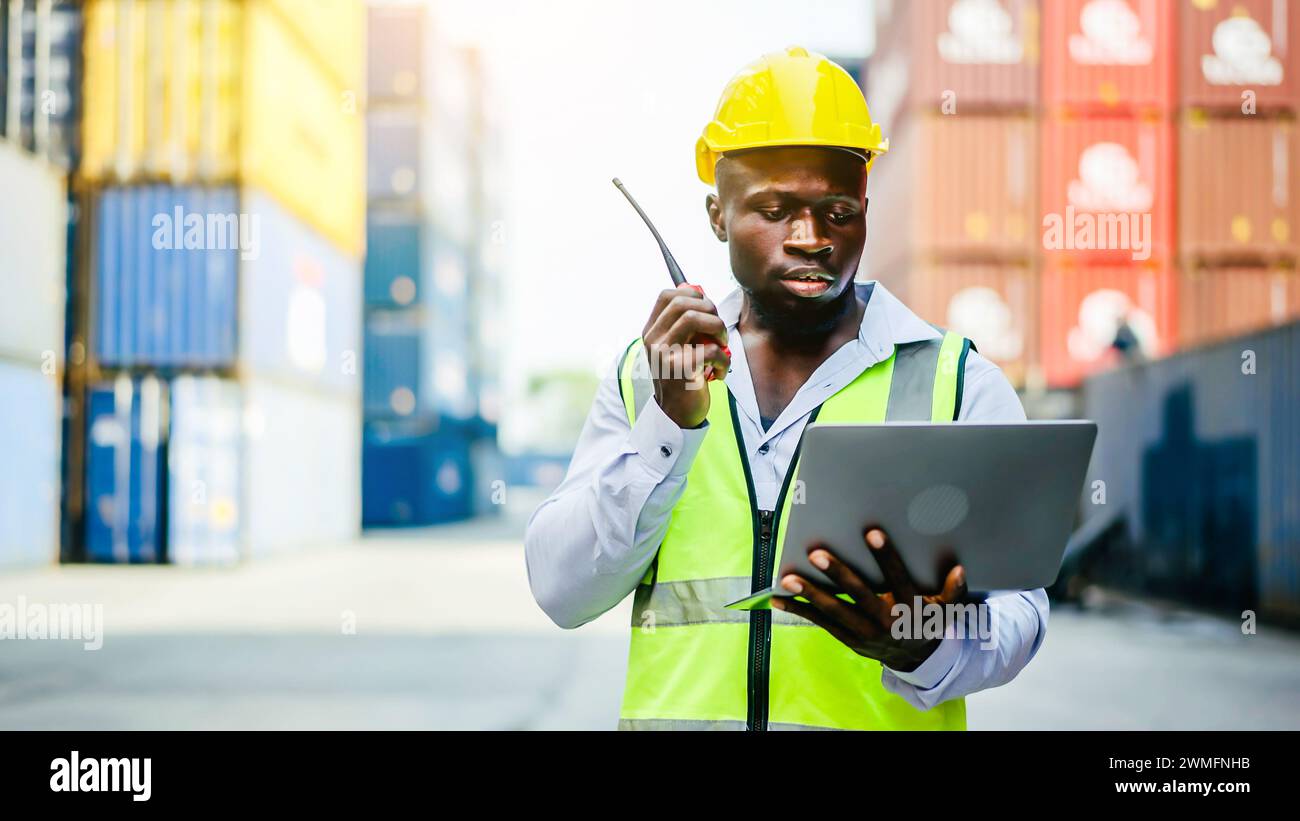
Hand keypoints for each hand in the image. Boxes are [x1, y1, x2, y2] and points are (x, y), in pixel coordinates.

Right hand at [641, 284, 731, 428]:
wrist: (677, 414)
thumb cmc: (683, 377)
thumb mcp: (677, 347)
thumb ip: (684, 323)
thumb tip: (696, 291)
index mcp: (651, 332)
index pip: (666, 295)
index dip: (692, 294)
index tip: (707, 308)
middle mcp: (653, 340)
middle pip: (683, 303)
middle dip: (710, 310)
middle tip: (718, 330)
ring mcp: (664, 354)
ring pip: (694, 318)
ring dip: (718, 329)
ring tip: (722, 346)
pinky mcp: (680, 369)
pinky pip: (710, 349)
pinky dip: (724, 359)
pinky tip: (720, 371)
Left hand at [771, 526, 967, 672]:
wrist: (918, 661)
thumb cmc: (927, 622)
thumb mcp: (945, 608)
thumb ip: (952, 590)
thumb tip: (959, 570)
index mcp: (909, 607)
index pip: (897, 577)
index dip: (886, 556)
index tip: (873, 533)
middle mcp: (885, 621)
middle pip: (859, 594)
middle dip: (838, 574)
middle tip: (817, 554)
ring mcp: (865, 633)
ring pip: (835, 611)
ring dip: (810, 595)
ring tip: (788, 579)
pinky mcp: (850, 640)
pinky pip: (822, 624)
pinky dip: (800, 612)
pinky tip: (779, 600)